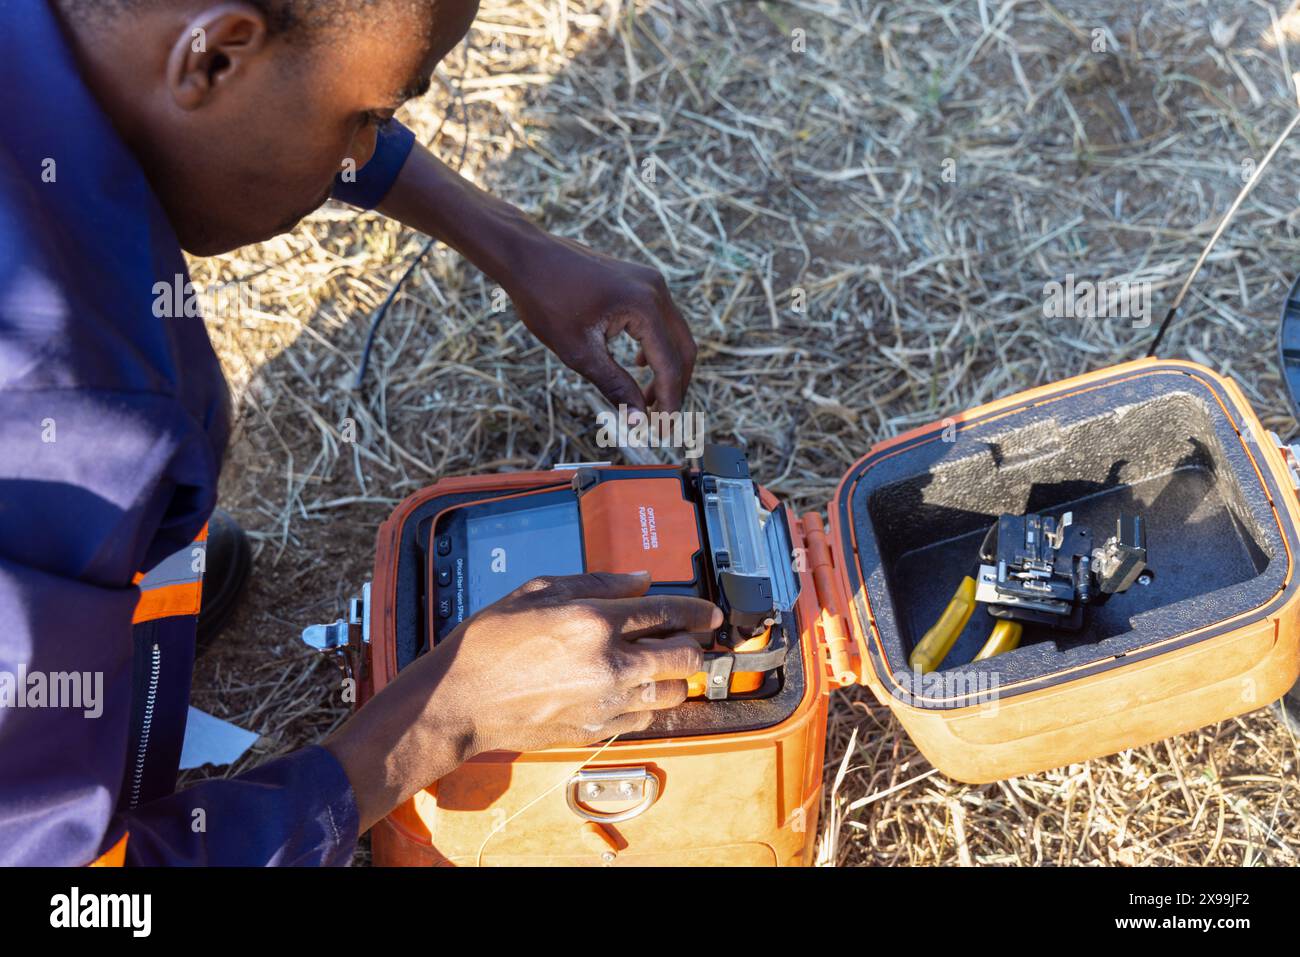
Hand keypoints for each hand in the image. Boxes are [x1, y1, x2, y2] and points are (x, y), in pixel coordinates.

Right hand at [323, 571, 717, 830]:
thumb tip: (642, 581)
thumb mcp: (540, 591)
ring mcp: (607, 701)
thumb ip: (598, 582)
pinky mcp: (599, 729)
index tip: (711, 614)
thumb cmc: (491, 641)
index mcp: (594, 620)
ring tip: (659, 665)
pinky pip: (648, 718)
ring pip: (674, 692)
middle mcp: (609, 662)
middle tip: (686, 638)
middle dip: (693, 645)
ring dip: (674, 677)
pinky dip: (650, 703)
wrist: (460, 699)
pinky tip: (632, 689)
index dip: (698, 612)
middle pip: (684, 656)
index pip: (668, 612)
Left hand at [379, 146, 697, 412]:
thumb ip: (614, 385)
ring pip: (675, 336)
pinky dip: (656, 348)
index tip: (663, 432)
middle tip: (659, 421)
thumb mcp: (578, 351)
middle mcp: (656, 290)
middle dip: (674, 388)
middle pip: (684, 351)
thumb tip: (637, 419)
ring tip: (645, 400)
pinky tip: (637, 365)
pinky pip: (662, 321)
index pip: (670, 366)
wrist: (526, 255)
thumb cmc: (544, 298)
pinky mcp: (641, 281)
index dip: (669, 403)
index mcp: (644, 306)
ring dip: (666, 369)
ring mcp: (651, 282)